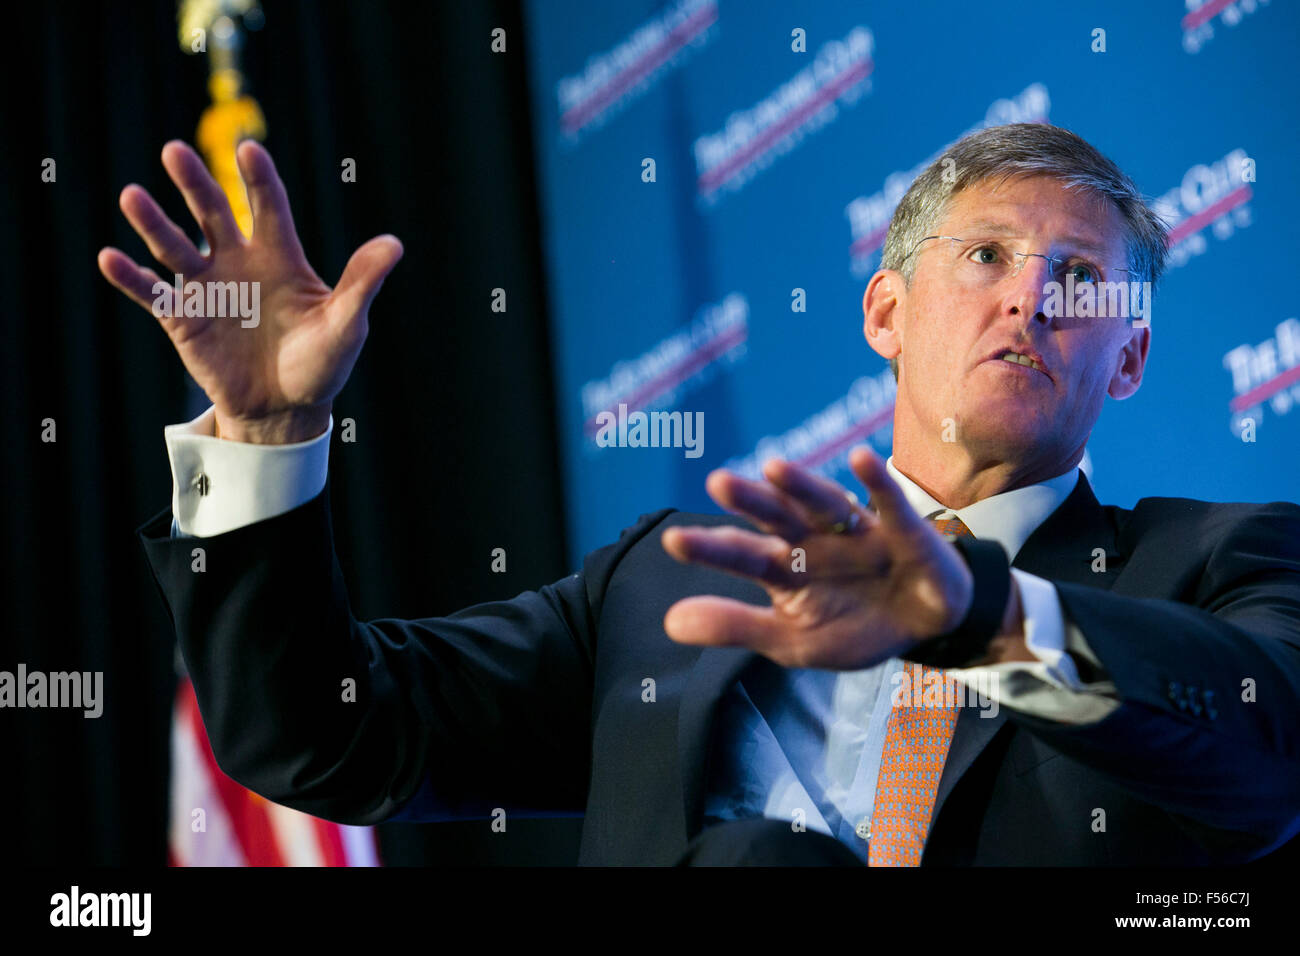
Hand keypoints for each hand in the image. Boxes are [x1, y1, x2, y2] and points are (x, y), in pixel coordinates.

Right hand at [97, 140, 403, 442]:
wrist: (287, 408)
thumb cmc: (322, 362)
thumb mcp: (347, 324)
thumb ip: (362, 283)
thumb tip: (394, 245)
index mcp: (279, 256)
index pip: (269, 206)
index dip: (258, 179)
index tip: (247, 149)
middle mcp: (239, 262)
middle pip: (213, 213)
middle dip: (195, 183)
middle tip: (174, 151)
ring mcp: (208, 289)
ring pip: (175, 247)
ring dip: (153, 223)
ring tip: (132, 196)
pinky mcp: (184, 320)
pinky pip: (153, 294)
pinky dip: (132, 278)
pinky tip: (109, 258)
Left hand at [660, 446, 978, 669]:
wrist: (922, 628)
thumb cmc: (851, 626)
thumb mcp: (791, 640)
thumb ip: (735, 626)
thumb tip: (669, 622)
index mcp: (782, 566)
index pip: (739, 552)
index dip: (709, 548)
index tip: (673, 540)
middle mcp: (811, 540)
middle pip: (776, 517)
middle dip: (750, 500)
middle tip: (716, 482)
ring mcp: (855, 532)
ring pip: (824, 504)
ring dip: (802, 486)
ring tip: (774, 468)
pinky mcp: (901, 530)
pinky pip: (888, 504)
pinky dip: (877, 483)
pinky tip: (861, 459)